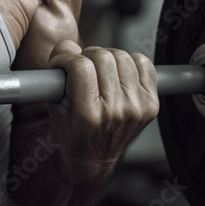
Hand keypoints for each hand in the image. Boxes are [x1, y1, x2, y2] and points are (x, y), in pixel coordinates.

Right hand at [46, 41, 158, 172]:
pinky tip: (118, 74)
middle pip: (103, 57)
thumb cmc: (72, 132)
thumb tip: (68, 46)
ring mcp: (136, 108)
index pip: (80, 66)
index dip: (67, 59)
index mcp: (88, 115)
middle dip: (86, 57)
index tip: (62, 65)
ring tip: (99, 72)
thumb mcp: (53, 105)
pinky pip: (144, 64)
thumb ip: (55, 72)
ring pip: (122, 56)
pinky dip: (130, 63)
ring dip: (107, 59)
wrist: (93, 159)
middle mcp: (116, 112)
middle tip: (80, 68)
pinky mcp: (151, 104)